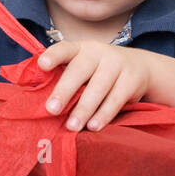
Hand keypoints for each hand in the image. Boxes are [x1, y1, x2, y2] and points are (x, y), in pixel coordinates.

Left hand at [38, 41, 154, 130]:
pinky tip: (93, 126)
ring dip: (84, 108)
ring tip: (72, 126)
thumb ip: (63, 76)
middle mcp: (98, 53)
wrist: (141, 67)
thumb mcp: (83, 66)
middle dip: (65, 90)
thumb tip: (32, 97)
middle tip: (52, 109)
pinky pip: (116, 99)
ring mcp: (116, 64)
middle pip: (80, 70)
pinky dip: (104, 114)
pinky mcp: (131, 80)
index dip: (53, 56)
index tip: (42, 65)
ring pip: (98, 87)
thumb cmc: (99, 71)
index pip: (64, 49)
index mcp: (80, 49)